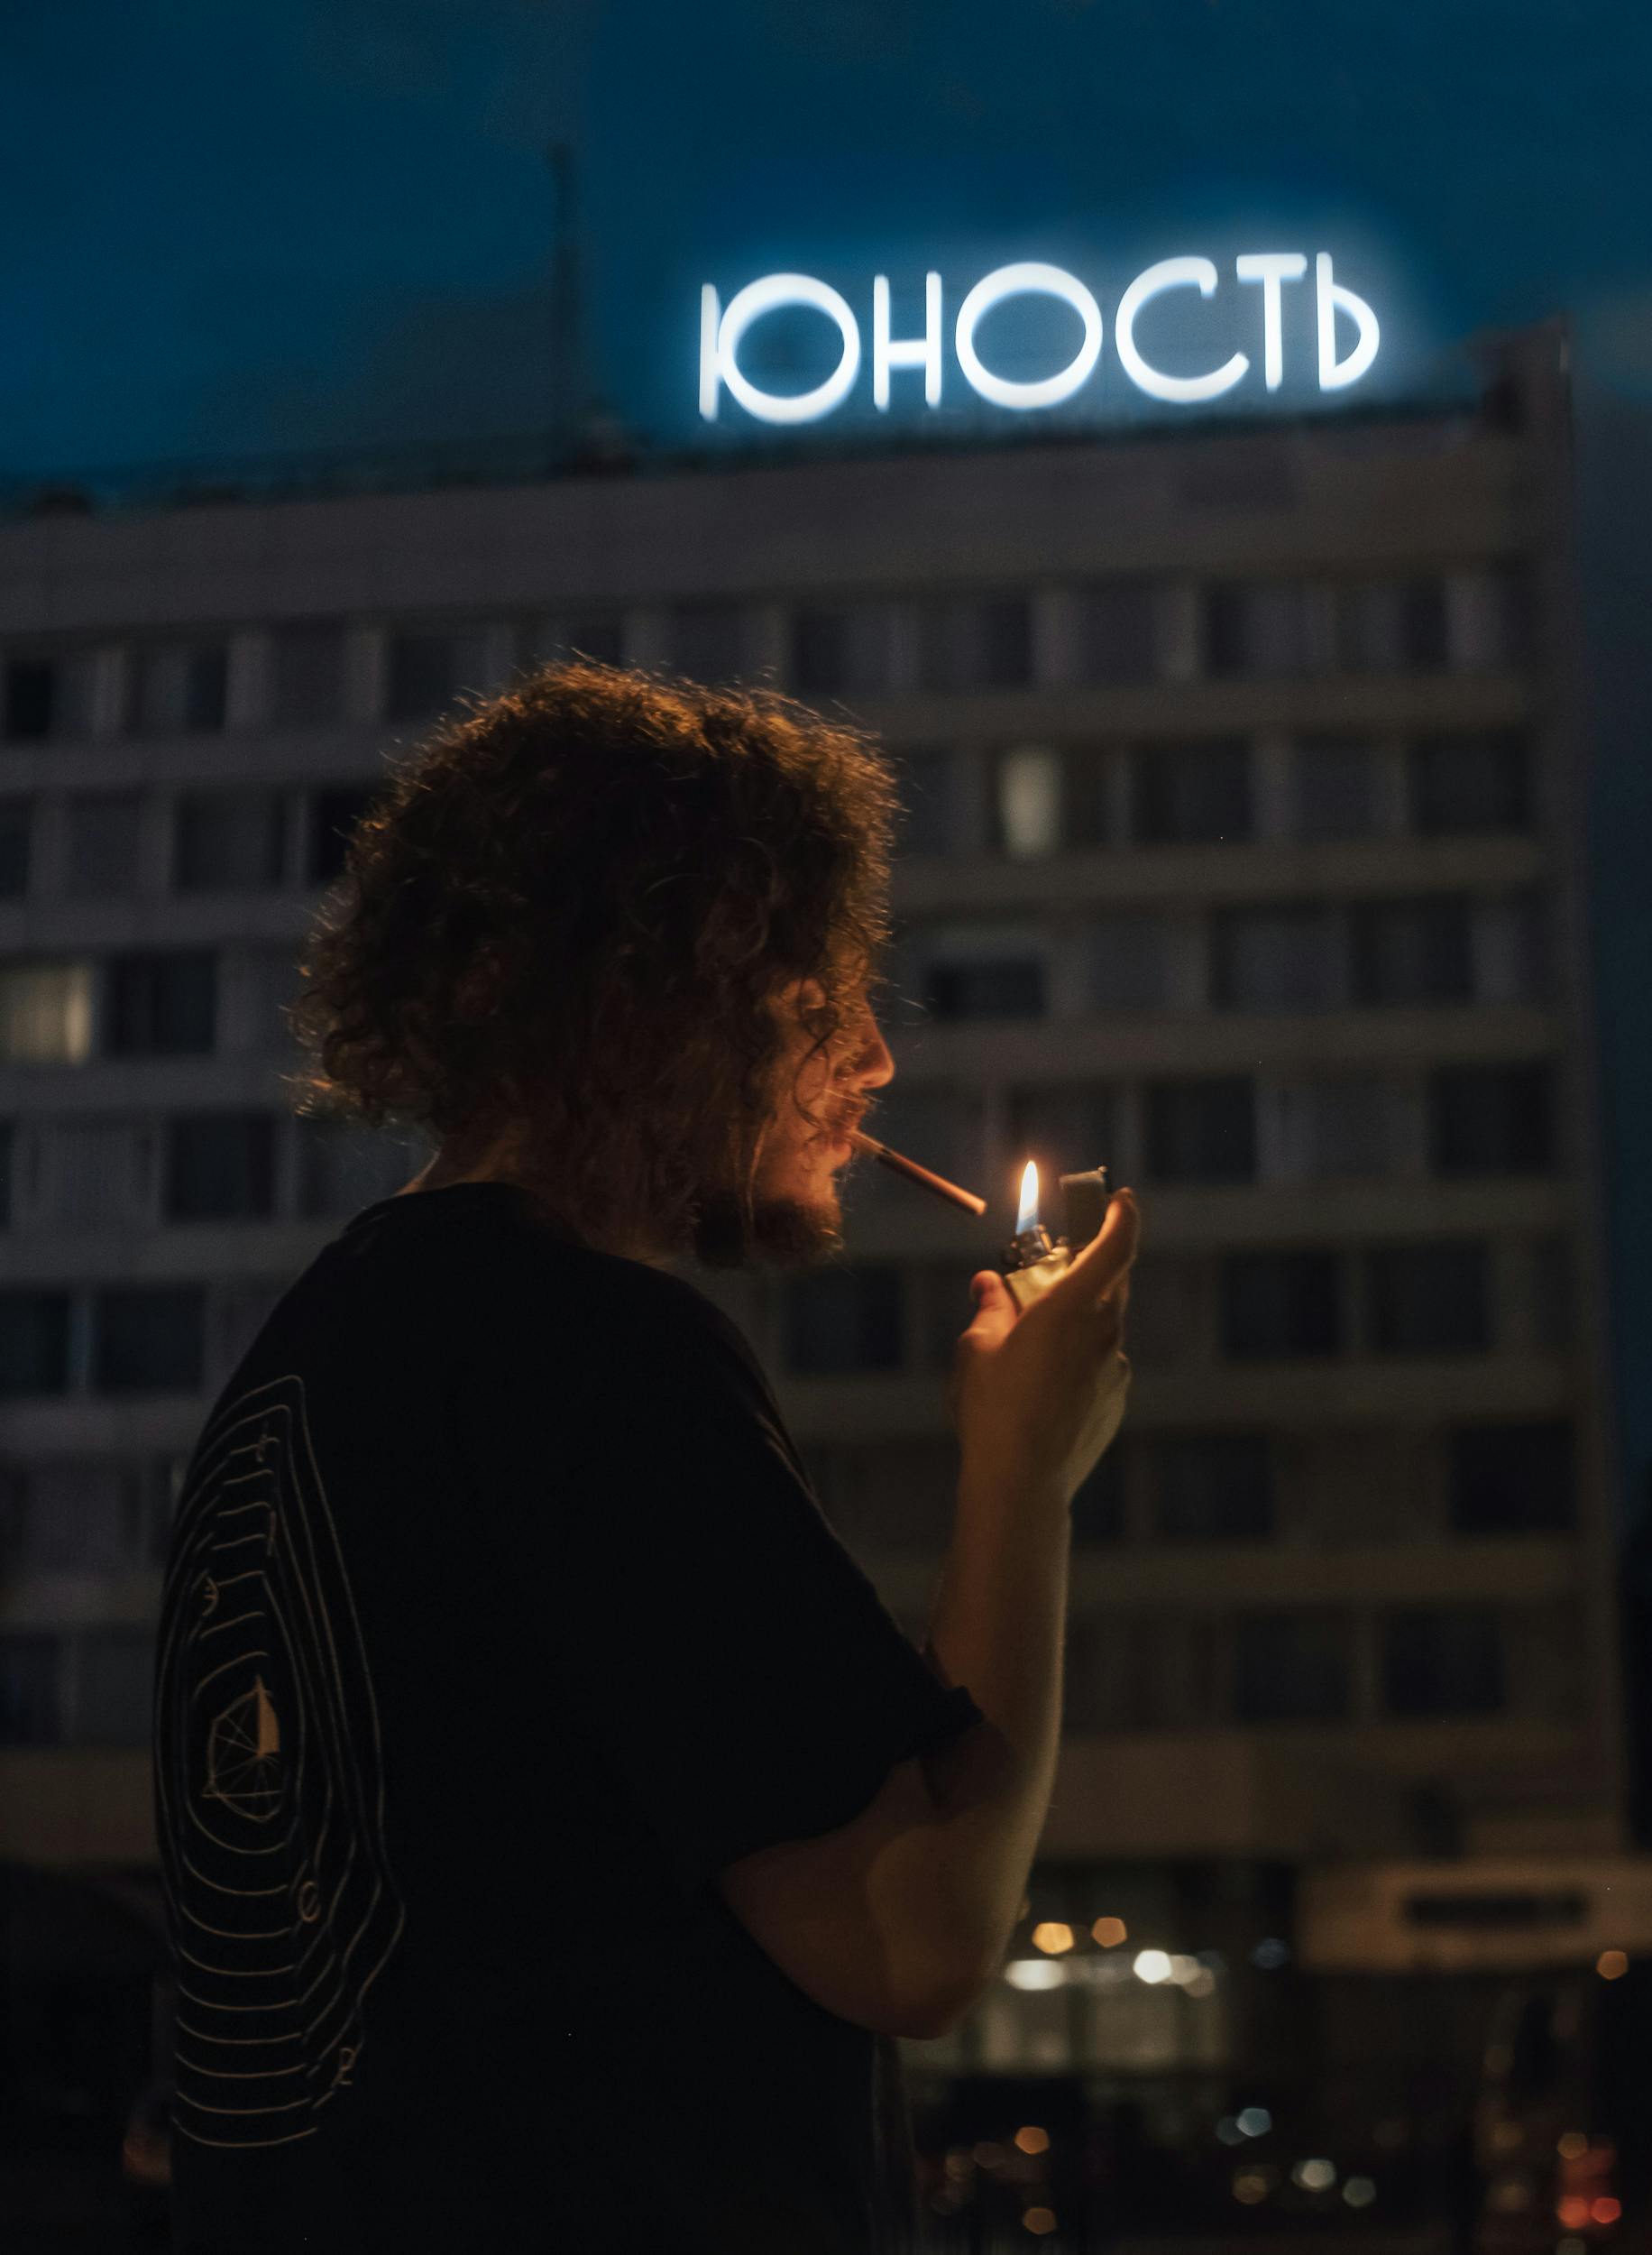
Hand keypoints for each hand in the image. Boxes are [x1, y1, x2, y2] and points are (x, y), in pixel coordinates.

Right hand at [949, 1189, 1139, 1508]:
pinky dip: (1078, 1358)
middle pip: (1109, 1283)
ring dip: (1076, 1319)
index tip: (1121, 1199)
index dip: (1122, 1216)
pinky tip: (1042, 1387)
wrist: (1022, 1483)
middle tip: (1048, 1272)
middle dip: (1084, 1268)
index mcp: (1070, 1307)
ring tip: (1031, 1343)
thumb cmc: (993, 1410)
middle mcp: (1103, 1332)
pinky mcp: (1115, 1399)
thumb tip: (988, 1285)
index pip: (1115, 1246)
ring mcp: (1115, 1368)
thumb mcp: (976, 1349)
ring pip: (1101, 1326)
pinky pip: (1100, 1363)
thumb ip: (989, 1308)